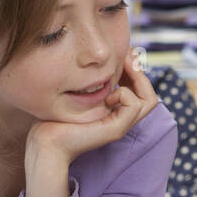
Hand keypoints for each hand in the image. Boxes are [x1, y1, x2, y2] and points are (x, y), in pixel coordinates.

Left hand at [26, 50, 159, 165]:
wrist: (46, 142)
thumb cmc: (55, 118)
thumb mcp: (76, 93)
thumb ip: (89, 81)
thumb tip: (95, 59)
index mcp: (115, 111)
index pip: (140, 89)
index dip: (135, 69)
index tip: (121, 54)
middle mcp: (122, 119)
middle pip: (150, 94)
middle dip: (139, 70)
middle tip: (125, 56)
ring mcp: (121, 125)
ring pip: (150, 100)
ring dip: (137, 80)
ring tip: (118, 72)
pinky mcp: (116, 129)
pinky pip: (135, 105)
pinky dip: (124, 94)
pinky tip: (107, 95)